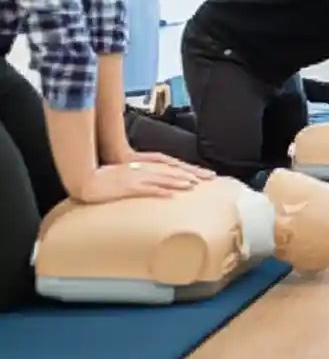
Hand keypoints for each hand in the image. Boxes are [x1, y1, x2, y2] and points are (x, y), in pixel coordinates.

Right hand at [74, 161, 202, 202]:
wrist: (87, 181)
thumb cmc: (106, 180)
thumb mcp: (129, 175)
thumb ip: (144, 177)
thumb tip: (159, 185)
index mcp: (144, 167)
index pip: (172, 167)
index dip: (189, 170)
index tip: (204, 175)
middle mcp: (143, 170)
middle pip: (172, 171)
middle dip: (191, 174)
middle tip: (208, 178)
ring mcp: (136, 178)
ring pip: (162, 179)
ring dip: (178, 181)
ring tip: (193, 185)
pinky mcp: (128, 187)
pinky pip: (146, 189)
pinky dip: (159, 191)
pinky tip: (169, 194)